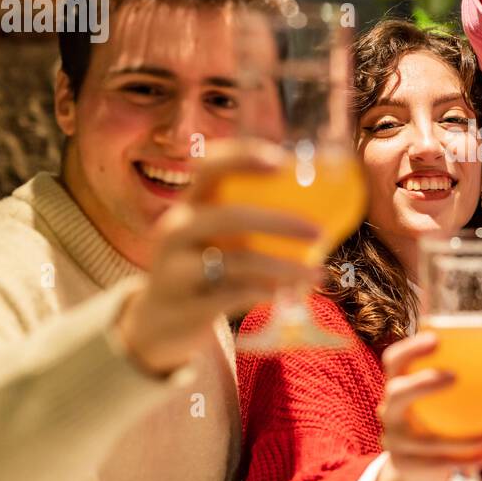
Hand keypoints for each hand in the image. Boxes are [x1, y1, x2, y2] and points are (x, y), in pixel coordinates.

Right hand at [115, 138, 321, 375]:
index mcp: (187, 206)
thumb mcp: (215, 240)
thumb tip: (322, 208)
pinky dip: (268, 292)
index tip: (282, 161)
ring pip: (237, 262)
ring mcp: (174, 270)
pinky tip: (293, 293)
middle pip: (227, 216)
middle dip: (277, 221)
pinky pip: (234, 296)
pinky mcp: (185, 307)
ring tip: (318, 272)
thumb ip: (251, 222)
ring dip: (284, 267)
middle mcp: (175, 232)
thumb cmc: (204, 270)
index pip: (208, 168)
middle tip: (318, 231)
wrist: (159, 323)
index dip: (241, 158)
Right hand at [376, 332, 481, 480]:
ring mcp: (394, 440)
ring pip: (428, 439)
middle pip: (398, 392)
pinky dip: (465, 460)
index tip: (436, 339)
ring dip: (464, 438)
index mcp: (400, 384)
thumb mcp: (452, 398)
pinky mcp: (405, 466)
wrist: (416, 469)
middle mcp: (390, 410)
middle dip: (422, 383)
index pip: (395, 360)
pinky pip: (438, 464)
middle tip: (455, 376)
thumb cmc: (441, 420)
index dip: (410, 347)